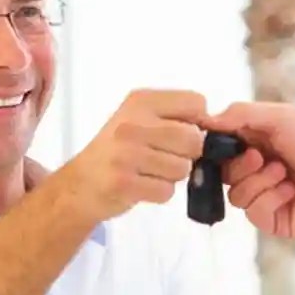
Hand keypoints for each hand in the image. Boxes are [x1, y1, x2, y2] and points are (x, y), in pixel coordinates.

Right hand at [58, 89, 207, 222]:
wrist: (81, 184)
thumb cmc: (117, 150)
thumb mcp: (140, 119)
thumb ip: (174, 116)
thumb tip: (213, 124)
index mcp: (141, 101)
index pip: (196, 102)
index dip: (197, 122)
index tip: (180, 133)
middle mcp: (132, 123)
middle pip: (194, 138)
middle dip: (188, 154)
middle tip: (165, 157)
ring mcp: (127, 154)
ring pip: (183, 168)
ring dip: (173, 176)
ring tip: (150, 172)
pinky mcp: (124, 182)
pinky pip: (167, 190)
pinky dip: (160, 193)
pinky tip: (142, 186)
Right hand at [201, 102, 294, 238]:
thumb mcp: (279, 117)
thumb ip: (239, 114)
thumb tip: (204, 119)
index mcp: (260, 145)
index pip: (222, 149)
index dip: (217, 147)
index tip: (216, 141)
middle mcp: (261, 172)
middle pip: (222, 174)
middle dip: (239, 165)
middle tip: (262, 157)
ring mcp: (268, 198)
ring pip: (235, 195)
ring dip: (258, 181)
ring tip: (284, 173)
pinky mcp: (276, 220)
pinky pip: (253, 213)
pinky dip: (269, 199)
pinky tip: (291, 191)